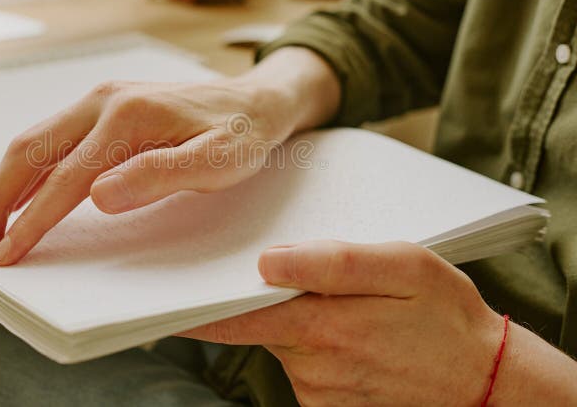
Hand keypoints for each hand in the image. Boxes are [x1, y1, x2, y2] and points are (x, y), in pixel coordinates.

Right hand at [0, 47, 340, 264]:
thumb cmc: (241, 137)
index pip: (66, 177)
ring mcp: (100, 100)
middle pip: (30, 151)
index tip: (9, 254)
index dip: (34, 220)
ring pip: (33, 142)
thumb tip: (99, 196)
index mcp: (129, 116)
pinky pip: (51, 138)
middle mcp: (104, 100)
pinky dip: (27, 170)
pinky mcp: (102, 107)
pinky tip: (22, 195)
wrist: (254, 102)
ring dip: (5, 185)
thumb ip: (160, 176)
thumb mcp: (218, 163)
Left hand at [181, 241, 505, 405]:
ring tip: (339, 303)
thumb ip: (335, 263)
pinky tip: (349, 330)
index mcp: (323, 328)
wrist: (486, 383)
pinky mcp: (327, 403)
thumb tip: (270, 262)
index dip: (198, 305)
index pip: (233, 318)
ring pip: (281, 341)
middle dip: (248, 300)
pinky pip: (302, 362)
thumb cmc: (446, 317)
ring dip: (294, 319)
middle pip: (253, 326)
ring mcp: (318, 391)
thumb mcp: (405, 267)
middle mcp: (312, 367)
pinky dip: (312, 342)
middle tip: (260, 273)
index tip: (168, 289)